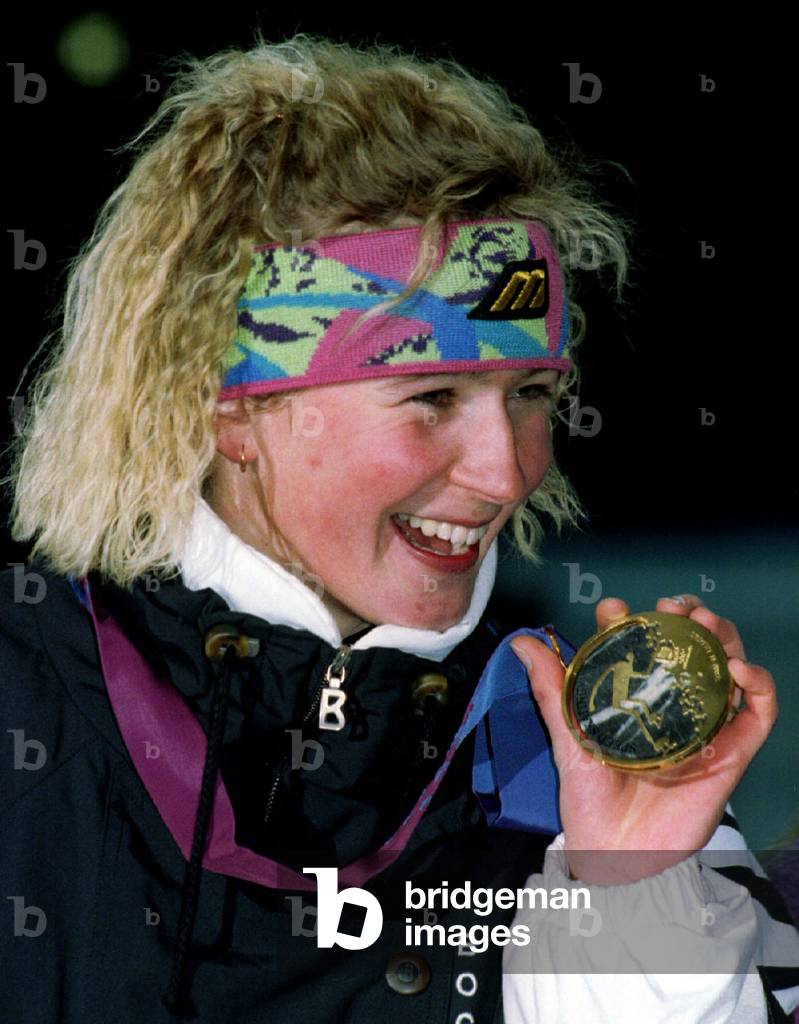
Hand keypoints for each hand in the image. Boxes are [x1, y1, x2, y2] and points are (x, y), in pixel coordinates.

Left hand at [510, 595, 778, 883]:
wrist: (614, 853)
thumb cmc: (590, 798)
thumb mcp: (567, 737)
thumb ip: (551, 689)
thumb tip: (521, 641)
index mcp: (634, 696)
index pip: (640, 643)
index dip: (630, 618)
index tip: (613, 608)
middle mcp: (673, 704)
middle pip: (691, 646)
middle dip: (686, 616)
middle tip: (671, 607)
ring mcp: (705, 725)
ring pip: (728, 667)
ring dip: (723, 637)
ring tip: (704, 623)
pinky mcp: (731, 752)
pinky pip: (759, 712)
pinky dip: (758, 683)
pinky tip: (737, 668)